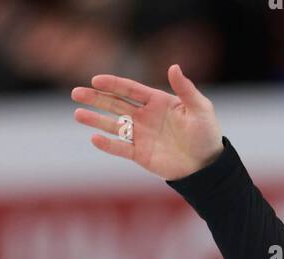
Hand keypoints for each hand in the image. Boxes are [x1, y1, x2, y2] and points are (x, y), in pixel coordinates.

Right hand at [71, 63, 222, 179]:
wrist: (207, 166)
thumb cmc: (206, 134)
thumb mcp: (200, 109)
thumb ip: (185, 89)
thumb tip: (173, 67)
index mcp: (157, 101)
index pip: (130, 89)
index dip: (113, 84)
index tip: (96, 80)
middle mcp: (145, 117)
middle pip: (116, 104)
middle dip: (96, 98)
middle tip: (76, 93)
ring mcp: (142, 136)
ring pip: (114, 125)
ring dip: (95, 119)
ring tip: (78, 114)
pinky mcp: (141, 155)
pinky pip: (122, 149)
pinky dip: (108, 145)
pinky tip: (95, 138)